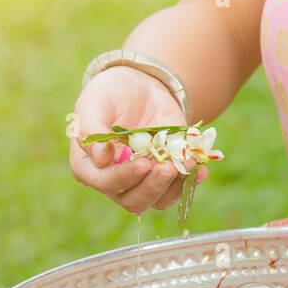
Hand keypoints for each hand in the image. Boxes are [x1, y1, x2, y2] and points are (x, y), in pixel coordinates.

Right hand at [69, 66, 207, 214]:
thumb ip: (91, 127)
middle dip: (152, 187)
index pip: (104, 182)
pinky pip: (176, 190)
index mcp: (89, 165)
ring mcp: (141, 180)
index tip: (142, 163)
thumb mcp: (96, 101)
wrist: (142, 87)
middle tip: (167, 167)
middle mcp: (114, 180)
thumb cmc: (111, 92)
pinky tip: (198, 168)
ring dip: (173, 186)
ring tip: (188, 163)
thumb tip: (100, 157)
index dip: (123, 178)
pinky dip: (189, 182)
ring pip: (156, 200)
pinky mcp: (164, 175)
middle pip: (132, 200)